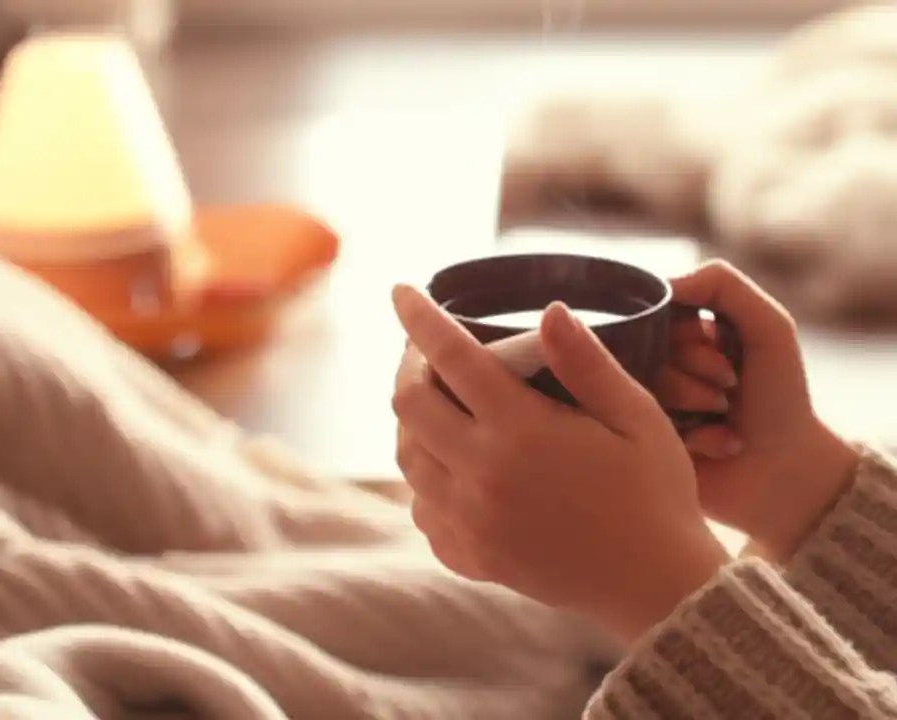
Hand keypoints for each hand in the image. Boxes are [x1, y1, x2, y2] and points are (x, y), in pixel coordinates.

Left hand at [391, 285, 726, 643]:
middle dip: (409, 366)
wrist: (658, 588)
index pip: (450, 357)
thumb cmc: (656, 492)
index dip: (420, 317)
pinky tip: (454, 464)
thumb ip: (587, 363)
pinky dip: (427, 478)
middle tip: (427, 351)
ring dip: (415, 421)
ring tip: (441, 402)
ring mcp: (470, 521)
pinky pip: (422, 507)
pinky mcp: (470, 556)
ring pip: (407, 456)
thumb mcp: (638, 417)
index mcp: (522, 432)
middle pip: (409, 404)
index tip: (401, 290)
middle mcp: (482, 476)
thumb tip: (550, 309)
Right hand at [654, 261, 859, 561]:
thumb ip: (723, 285)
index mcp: (678, 337)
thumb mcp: (769, 327)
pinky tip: (717, 444)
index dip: (689, 338)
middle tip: (729, 390)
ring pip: (640, 389)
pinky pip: (643, 428)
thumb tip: (663, 284)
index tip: (727, 358)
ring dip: (695, 403)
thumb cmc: (780, 397)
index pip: (652, 317)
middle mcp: (654, 367)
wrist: (787, 469)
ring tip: (724, 417)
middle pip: (643, 353)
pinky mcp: (641, 443)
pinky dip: (692, 435)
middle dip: (697, 373)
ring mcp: (644, 406)